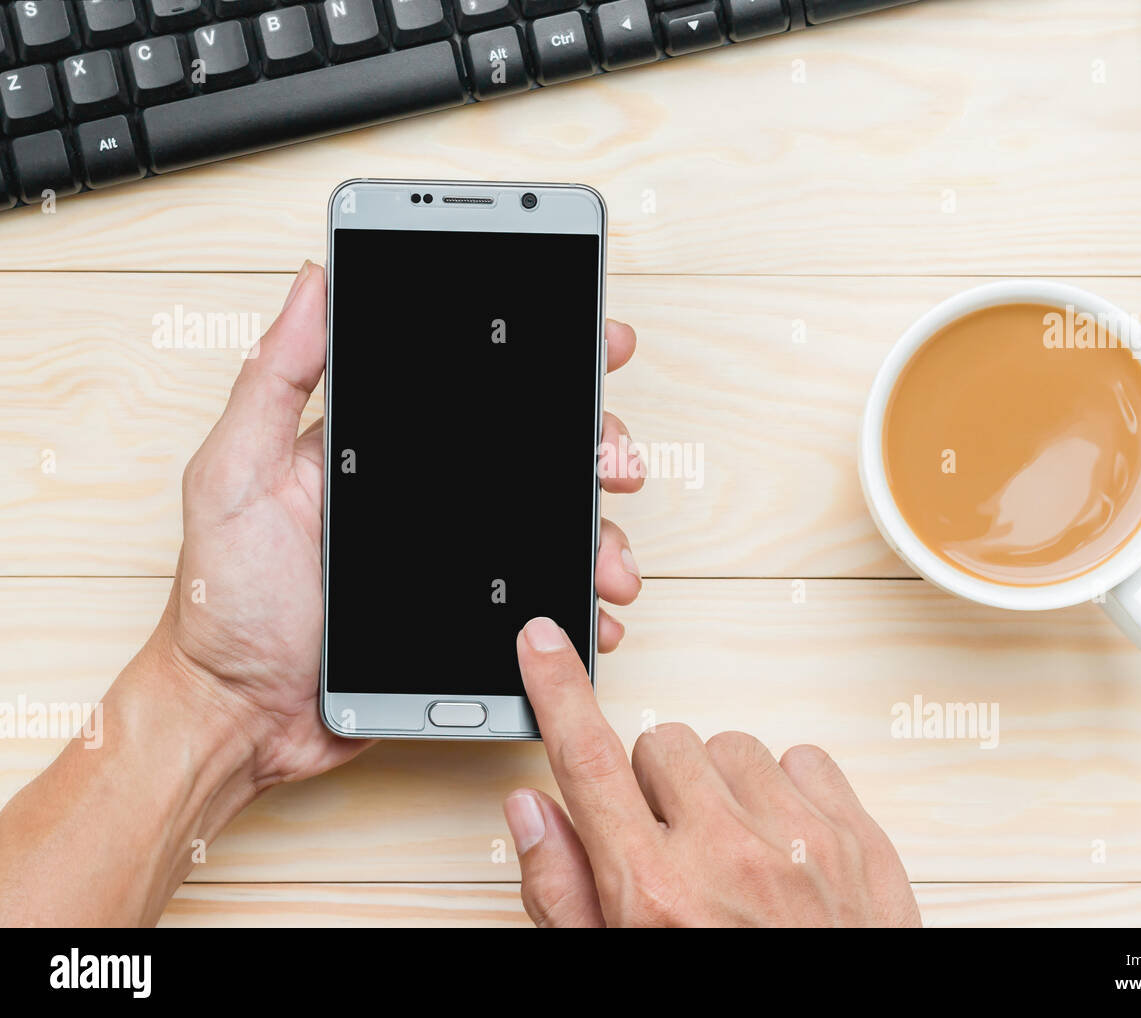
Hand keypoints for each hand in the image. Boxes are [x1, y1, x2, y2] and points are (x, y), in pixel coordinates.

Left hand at [152, 262, 644, 787]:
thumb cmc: (224, 600)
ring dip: (596, 535)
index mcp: (380, 451)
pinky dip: (572, 606)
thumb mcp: (234, 472)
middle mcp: (426, 497)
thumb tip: (313, 282)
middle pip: (531, 455)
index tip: (598, 344)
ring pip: (547, 529)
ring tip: (611, 562)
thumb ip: (274, 378)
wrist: (240, 714)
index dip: (541, 362)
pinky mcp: (464, 617)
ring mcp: (451, 558)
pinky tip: (593, 612)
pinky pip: (535, 602)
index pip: (473, 390)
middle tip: (616, 461)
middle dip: (591, 448)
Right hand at [502, 617, 922, 926]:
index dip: (558, 689)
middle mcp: (726, 855)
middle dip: (657, 784)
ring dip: (722, 786)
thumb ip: (564, 892)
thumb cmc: (723, 1007)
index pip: (587, 759)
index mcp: (655, 892)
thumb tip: (531, 810)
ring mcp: (799, 841)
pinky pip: (802, 759)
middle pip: (662, 743)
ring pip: (731, 746)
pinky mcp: (857, 837)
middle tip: (672, 843)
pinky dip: (786, 791)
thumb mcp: (617, 964)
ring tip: (734, 850)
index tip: (543, 641)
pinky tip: (783, 844)